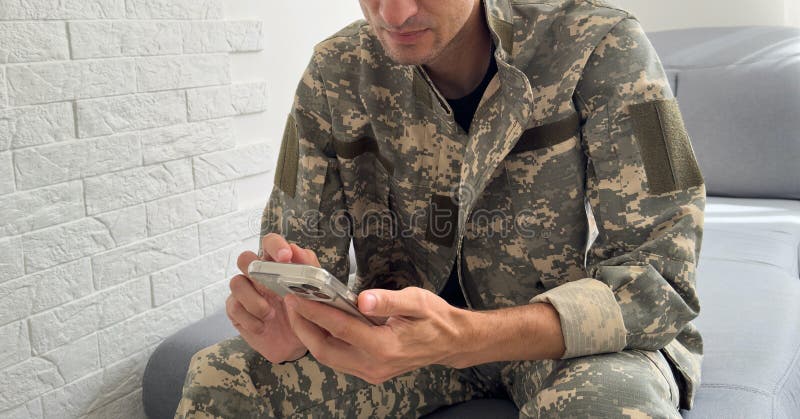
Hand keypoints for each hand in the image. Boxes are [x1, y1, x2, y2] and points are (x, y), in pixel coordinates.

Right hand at [226, 233, 320, 363]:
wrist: (296, 345)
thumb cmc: (304, 314)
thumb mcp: (314, 294)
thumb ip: (309, 271)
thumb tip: (298, 250)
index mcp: (277, 265)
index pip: (270, 243)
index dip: (275, 245)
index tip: (285, 256)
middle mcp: (258, 275)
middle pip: (245, 258)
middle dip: (254, 269)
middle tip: (271, 285)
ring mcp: (245, 292)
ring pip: (236, 282)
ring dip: (254, 300)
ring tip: (270, 314)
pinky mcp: (236, 310)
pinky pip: (234, 306)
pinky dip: (250, 319)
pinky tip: (262, 327)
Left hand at [284, 286, 473, 383]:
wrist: (451, 342)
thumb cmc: (435, 319)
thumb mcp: (418, 301)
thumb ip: (390, 300)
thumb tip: (364, 298)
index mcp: (385, 347)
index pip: (340, 328)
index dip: (316, 312)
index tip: (298, 296)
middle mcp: (374, 365)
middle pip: (326, 350)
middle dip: (303, 327)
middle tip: (290, 303)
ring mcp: (371, 371)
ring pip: (329, 357)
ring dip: (310, 335)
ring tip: (299, 311)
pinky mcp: (369, 370)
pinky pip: (338, 358)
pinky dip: (323, 341)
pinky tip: (318, 323)